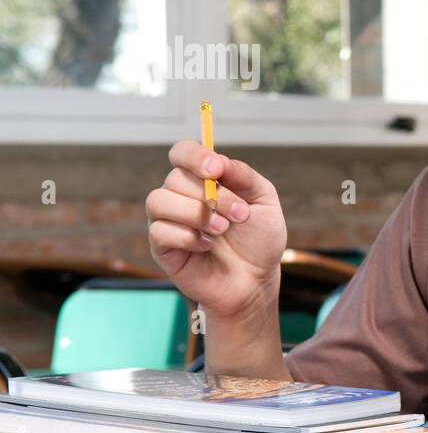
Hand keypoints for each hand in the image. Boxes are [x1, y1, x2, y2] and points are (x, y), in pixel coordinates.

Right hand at [145, 140, 287, 319]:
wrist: (256, 280)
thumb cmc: (259, 239)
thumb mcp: (264, 202)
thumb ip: (244, 176)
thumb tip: (219, 160)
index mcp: (204, 179)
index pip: (182, 152)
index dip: (194, 156)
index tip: (216, 169)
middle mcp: (181, 196)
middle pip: (176, 177)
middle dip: (213, 195)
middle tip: (240, 215)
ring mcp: (168, 221)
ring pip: (159, 201)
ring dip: (195, 214)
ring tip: (222, 229)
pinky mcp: (161, 247)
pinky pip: (159, 231)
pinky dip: (187, 237)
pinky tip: (207, 246)